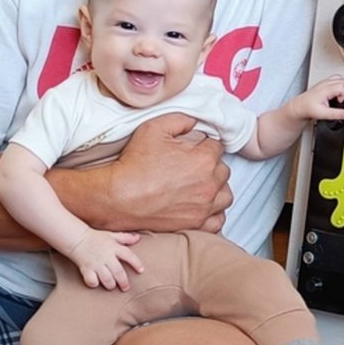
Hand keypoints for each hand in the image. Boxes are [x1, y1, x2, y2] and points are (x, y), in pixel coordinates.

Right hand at [67, 229, 142, 290]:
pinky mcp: (86, 269)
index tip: (141, 271)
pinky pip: (92, 280)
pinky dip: (94, 284)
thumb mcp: (111, 235)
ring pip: (107, 279)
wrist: (77, 238)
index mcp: (113, 247)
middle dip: (123, 282)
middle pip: (118, 272)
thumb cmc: (95, 238)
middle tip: (126, 288)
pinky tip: (96, 283)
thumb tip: (138, 238)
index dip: (136, 263)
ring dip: (111, 285)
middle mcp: (106, 256)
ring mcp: (96, 263)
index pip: (129, 255)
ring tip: (112, 286)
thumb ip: (125, 238)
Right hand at [105, 113, 232, 231]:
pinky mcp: (196, 224)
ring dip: (216, 189)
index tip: (194, 149)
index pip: (217, 146)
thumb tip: (195, 122)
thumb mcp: (154, 129)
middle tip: (193, 166)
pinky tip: (202, 206)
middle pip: (223, 170)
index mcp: (203, 160)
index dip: (204, 145)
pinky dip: (214, 213)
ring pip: (225, 195)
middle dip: (211, 166)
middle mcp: (209, 184)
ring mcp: (204, 207)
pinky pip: (218, 220)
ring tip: (201, 185)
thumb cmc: (134, 165)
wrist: (118, 197)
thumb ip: (181, 120)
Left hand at [292, 74, 343, 121]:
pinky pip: (337, 80)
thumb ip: (335, 114)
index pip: (341, 87)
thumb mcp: (322, 114)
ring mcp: (325, 82)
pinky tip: (340, 93)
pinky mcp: (325, 84)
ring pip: (340, 78)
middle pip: (343, 80)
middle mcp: (325, 84)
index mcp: (325, 89)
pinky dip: (342, 85)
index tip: (341, 102)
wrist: (300, 106)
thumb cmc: (308, 108)